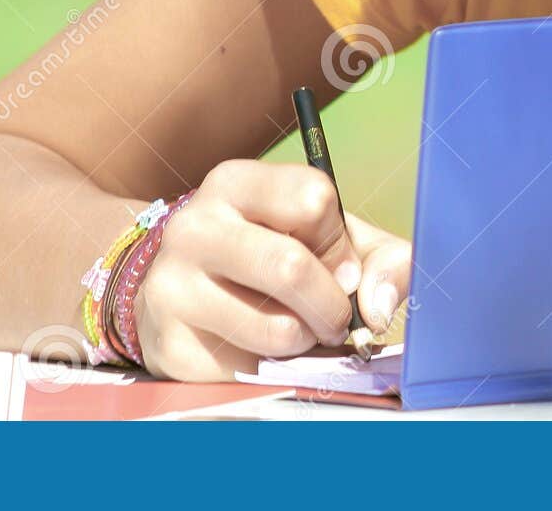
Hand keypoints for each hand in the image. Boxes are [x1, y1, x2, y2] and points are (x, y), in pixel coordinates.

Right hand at [133, 159, 411, 379]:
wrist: (185, 293)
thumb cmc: (272, 255)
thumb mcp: (330, 239)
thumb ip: (381, 259)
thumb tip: (379, 306)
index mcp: (235, 183)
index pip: (313, 198)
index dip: (339, 242)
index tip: (336, 263)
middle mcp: (194, 226)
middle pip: (292, 266)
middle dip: (331, 305)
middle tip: (332, 318)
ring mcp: (172, 285)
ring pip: (277, 328)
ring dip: (305, 340)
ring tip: (295, 330)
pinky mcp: (170, 344)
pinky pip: (251, 368)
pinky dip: (274, 367)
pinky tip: (260, 349)